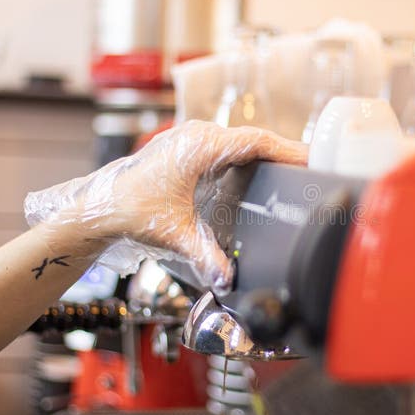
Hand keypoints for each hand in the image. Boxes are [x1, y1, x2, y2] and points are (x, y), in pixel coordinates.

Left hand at [25, 121, 306, 289]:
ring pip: (241, 141)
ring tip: (294, 170)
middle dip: (284, 153)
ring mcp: (192, 138)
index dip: (289, 149)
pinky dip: (248, 157)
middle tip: (313, 169)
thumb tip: (227, 279)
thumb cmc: (129, 209)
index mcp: (200, 146)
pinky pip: (228, 147)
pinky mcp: (188, 148)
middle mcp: (198, 135)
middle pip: (254, 139)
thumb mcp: (174, 235)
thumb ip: (206, 257)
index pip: (257, 141)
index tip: (314, 158)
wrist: (99, 205)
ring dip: (267, 154)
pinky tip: (260, 173)